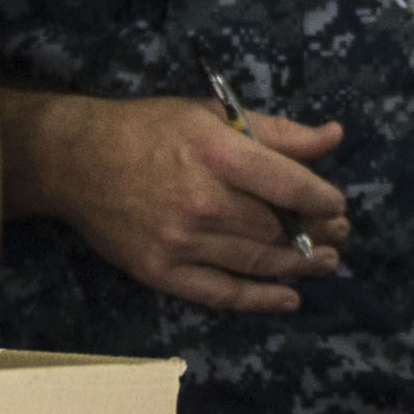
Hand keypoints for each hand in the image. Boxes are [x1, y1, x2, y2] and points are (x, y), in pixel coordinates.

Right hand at [24, 94, 347, 311]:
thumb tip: (334, 138)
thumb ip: (276, 131)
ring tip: (325, 262)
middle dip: (316, 234)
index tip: (337, 205)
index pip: (288, 185)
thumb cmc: (147, 130)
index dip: (322, 200)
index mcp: (216, 153)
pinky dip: (260, 299)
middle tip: (339, 235)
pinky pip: (222, 293)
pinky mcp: (161, 272)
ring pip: (256, 262)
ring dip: (299, 266)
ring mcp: (180, 242)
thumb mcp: (212, 114)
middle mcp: (201, 201)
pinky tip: (289, 298)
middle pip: (276, 228)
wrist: (75, 161)